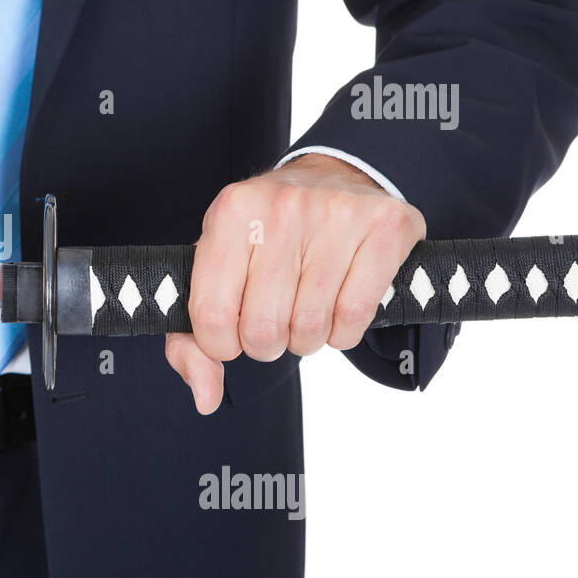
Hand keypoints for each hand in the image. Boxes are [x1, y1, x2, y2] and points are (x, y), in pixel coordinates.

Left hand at [167, 153, 425, 414]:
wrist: (334, 178)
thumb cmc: (265, 238)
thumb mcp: (215, 270)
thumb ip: (190, 341)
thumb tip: (205, 399)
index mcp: (230, 213)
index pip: (212, 315)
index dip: (222, 345)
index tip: (231, 335)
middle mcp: (281, 208)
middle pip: (263, 329)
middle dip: (266, 344)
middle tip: (273, 322)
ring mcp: (337, 214)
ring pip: (310, 329)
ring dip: (305, 339)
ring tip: (303, 311)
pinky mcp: (386, 228)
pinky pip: (355, 319)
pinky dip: (342, 333)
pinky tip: (335, 307)